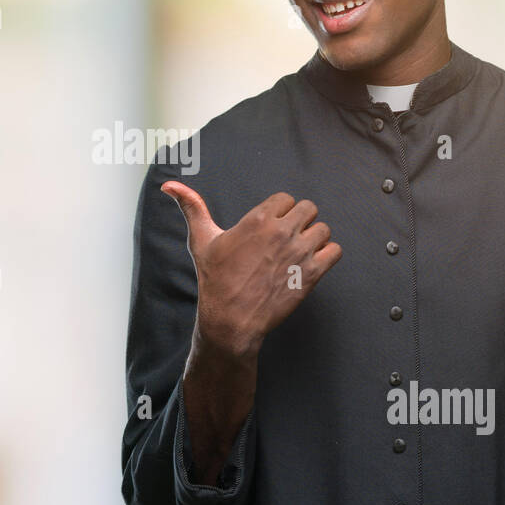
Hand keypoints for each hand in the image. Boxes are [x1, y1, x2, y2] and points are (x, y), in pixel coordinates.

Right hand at [161, 182, 342, 358]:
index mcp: (259, 219)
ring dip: (314, 238)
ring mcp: (299, 253)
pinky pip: (335, 251)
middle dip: (300, 221)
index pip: (286, 198)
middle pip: (309, 208)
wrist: (230, 319)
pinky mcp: (312, 274)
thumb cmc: (214, 279)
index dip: (279, 212)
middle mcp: (282, 232)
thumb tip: (169, 185)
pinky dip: (328, 255)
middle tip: (287, 238)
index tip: (271, 227)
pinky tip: (312, 264)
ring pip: (323, 229)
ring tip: (299, 252)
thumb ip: (192, 207)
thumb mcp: (201, 240)